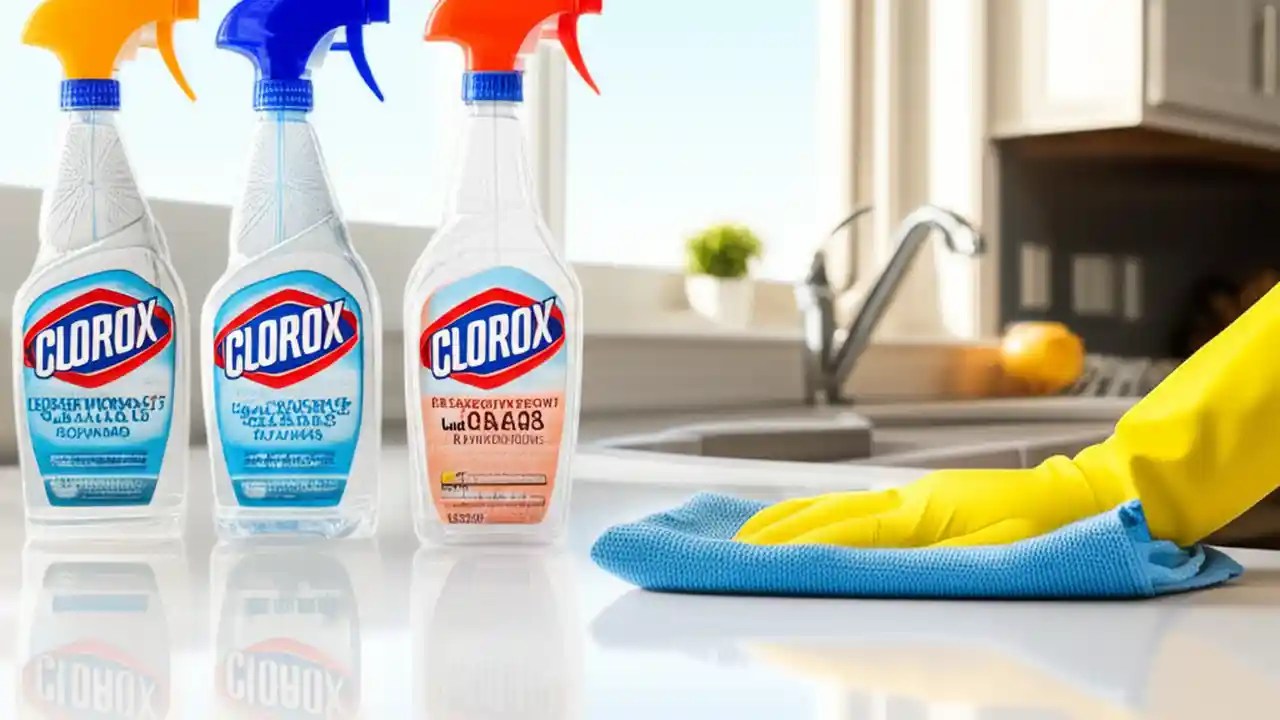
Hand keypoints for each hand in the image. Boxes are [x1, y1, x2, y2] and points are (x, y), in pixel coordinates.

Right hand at [735, 456, 1134, 547]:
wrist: (1081, 494)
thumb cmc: (1049, 528)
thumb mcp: (1003, 555)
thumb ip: (945, 564)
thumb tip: (892, 572)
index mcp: (924, 515)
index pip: (845, 533)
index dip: (798, 546)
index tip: (758, 558)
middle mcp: (909, 500)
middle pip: (828, 515)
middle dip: (777, 533)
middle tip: (733, 550)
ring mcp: (911, 495)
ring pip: (835, 504)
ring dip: (789, 519)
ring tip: (748, 533)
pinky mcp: (919, 498)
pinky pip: (853, 504)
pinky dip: (816, 513)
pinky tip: (801, 521)